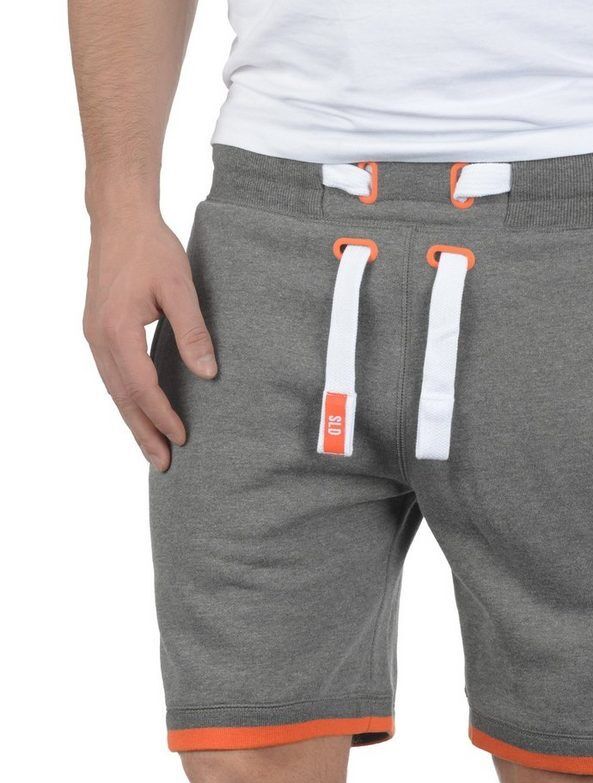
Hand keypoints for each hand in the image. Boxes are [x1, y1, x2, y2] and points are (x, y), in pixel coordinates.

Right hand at [83, 211, 216, 469]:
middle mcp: (98, 337)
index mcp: (116, 329)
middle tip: (163, 464)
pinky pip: (112, 375)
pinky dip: (127, 400)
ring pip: (114, 390)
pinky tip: (140, 413)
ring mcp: (94, 334)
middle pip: (122, 398)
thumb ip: (193, 331)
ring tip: (153, 449)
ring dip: (133, 421)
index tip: (183, 437)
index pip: (142, 386)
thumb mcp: (180, 287)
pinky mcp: (98, 330)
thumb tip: (208, 374)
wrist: (119, 217)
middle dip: (143, 433)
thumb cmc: (151, 247)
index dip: (163, 415)